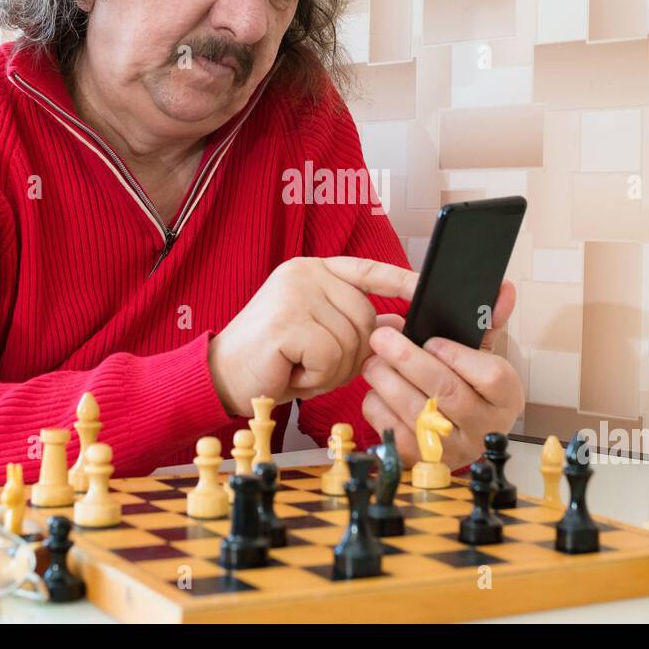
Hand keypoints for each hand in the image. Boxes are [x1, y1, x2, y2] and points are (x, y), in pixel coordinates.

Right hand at [208, 256, 417, 416]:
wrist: (222, 378)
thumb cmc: (274, 360)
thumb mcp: (321, 338)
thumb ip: (356, 325)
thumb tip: (400, 322)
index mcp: (313, 270)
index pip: (368, 269)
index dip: (401, 280)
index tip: (426, 287)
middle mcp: (304, 273)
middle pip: (367, 317)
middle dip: (352, 355)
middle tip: (315, 366)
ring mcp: (294, 293)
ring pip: (351, 341)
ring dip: (332, 370)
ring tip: (299, 368)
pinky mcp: (286, 321)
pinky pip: (330, 356)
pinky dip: (316, 377)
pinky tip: (291, 373)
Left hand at [360, 279, 523, 470]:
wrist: (456, 430)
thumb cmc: (467, 384)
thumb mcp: (481, 353)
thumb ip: (489, 319)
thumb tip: (503, 288)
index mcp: (507, 398)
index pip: (491, 377)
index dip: (457, 356)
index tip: (431, 340)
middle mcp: (484, 428)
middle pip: (447, 393)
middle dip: (409, 361)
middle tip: (382, 337)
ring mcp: (453, 449)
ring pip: (417, 413)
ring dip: (388, 381)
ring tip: (372, 359)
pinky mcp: (421, 460)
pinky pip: (395, 432)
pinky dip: (379, 407)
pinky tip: (376, 389)